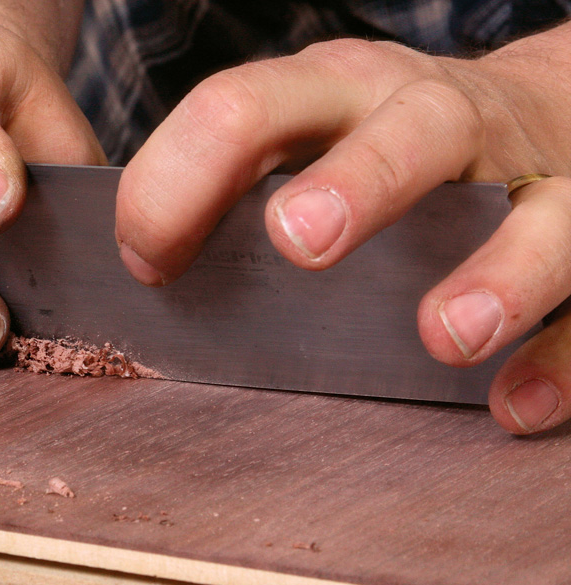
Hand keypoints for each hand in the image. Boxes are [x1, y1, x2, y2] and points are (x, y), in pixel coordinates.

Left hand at [115, 33, 570, 433]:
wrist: (553, 114)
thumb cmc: (384, 148)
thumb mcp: (301, 136)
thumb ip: (230, 184)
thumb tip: (142, 265)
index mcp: (334, 94)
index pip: (242, 108)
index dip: (180, 181)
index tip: (147, 261)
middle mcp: (436, 119)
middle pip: (410, 131)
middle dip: (356, 183)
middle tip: (300, 241)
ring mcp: (529, 179)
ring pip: (537, 209)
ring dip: (497, 270)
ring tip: (446, 332)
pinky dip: (555, 355)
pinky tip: (510, 403)